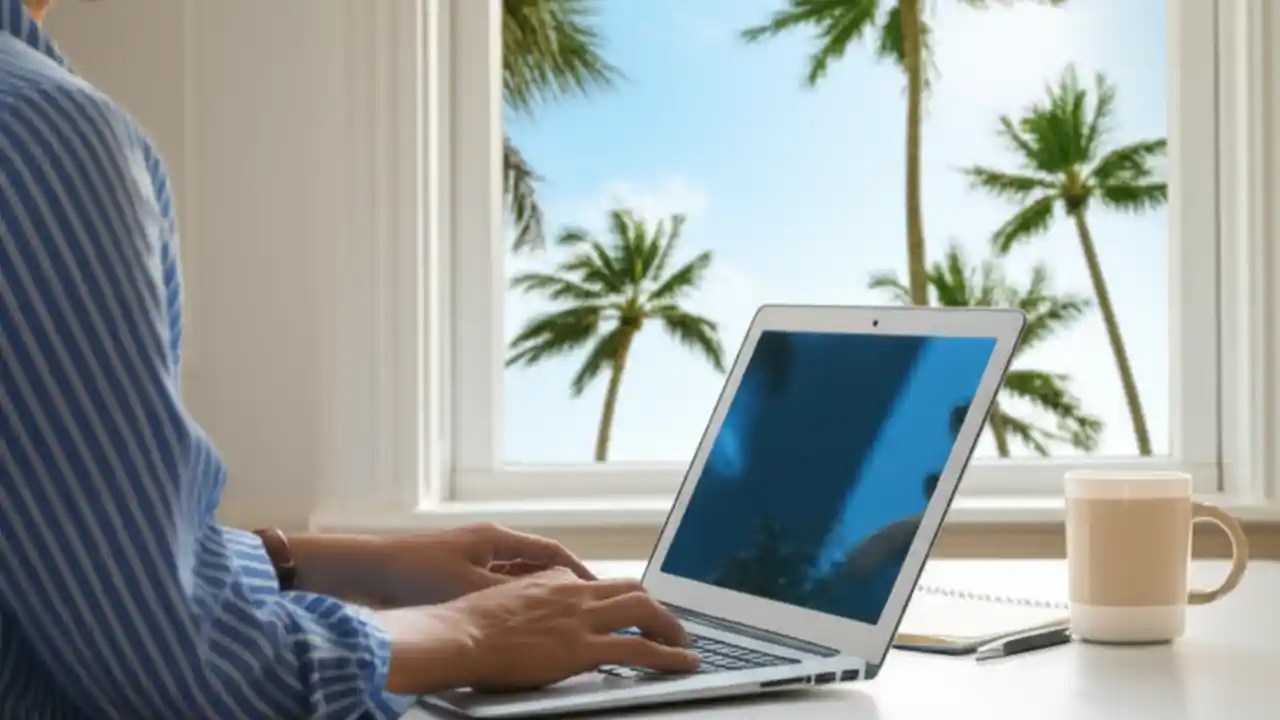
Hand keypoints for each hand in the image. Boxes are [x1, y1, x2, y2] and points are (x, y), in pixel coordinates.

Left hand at [291, 523, 594, 606]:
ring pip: (517, 581)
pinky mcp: (455, 578)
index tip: (599, 589)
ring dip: (536, 598)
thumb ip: (509, 595)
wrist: (366, 572)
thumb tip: (549, 603)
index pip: (551, 552)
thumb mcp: (469, 586)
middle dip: (562, 587)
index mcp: (495, 539)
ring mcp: (471, 561)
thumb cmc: (413, 571)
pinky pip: (496, 592)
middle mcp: (487, 546)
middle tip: (586, 610)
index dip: (579, 571)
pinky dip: (511, 606)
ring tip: (558, 621)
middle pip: (537, 567)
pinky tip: (517, 626)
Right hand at [379, 568, 699, 693]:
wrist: (458, 636)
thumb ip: (521, 604)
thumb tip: (521, 618)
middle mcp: (572, 592)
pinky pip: (642, 649)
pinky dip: (670, 656)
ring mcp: (582, 618)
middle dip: (654, 607)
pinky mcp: (585, 647)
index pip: (596, 584)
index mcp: (550, 582)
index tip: (626, 609)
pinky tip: (685, 663)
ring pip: (645, 611)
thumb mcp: (497, 603)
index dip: (617, 598)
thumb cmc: (465, 628)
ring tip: (684, 644)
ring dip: (670, 627)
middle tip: (667, 624)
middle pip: (630, 590)